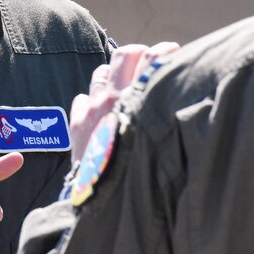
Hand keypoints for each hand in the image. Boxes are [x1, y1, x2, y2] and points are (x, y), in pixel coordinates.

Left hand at [70, 42, 178, 163]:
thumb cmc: (139, 174)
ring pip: (101, 72)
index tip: (173, 53)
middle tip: (148, 60)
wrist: (104, 201)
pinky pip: (83, 98)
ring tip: (123, 88)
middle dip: (138, 53)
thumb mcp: (159, 142)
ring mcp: (92, 108)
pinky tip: (101, 112)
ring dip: (113, 76)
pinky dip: (92, 101)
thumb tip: (176, 97)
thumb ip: (163, 114)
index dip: (165, 52)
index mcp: (138, 100)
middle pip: (124, 54)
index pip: (152, 58)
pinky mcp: (77, 122)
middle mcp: (113, 98)